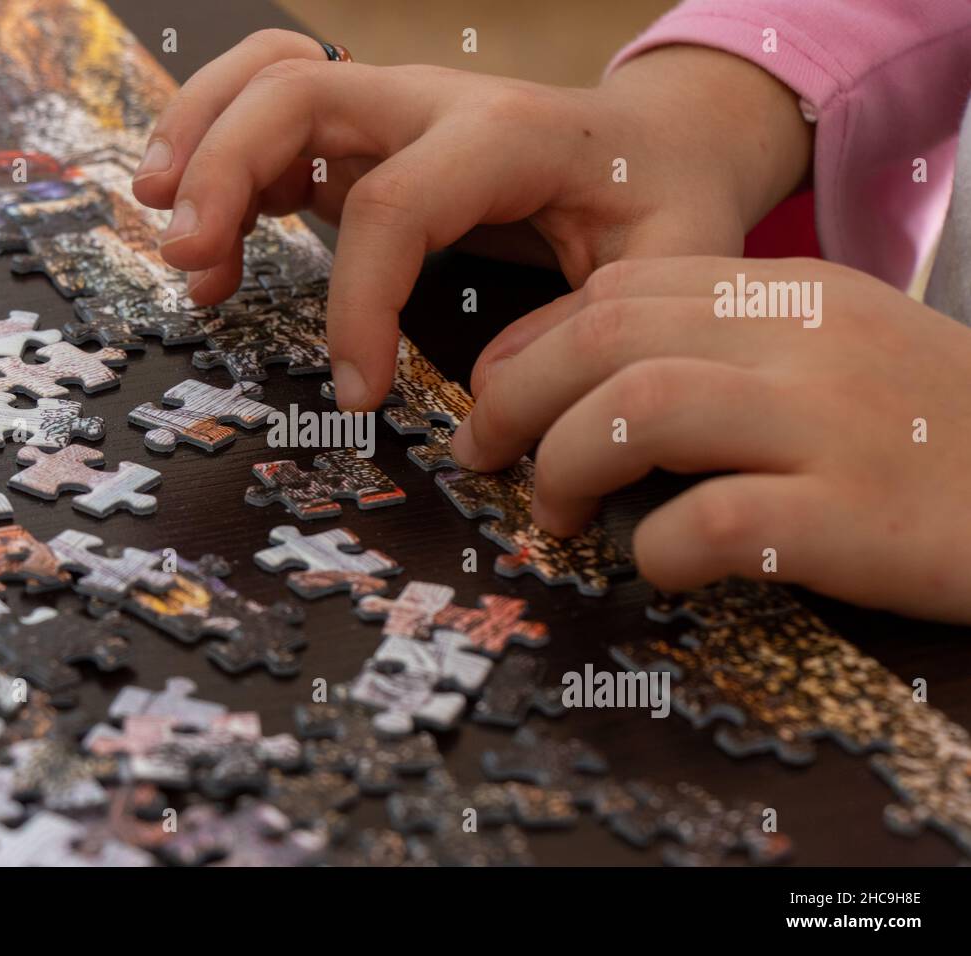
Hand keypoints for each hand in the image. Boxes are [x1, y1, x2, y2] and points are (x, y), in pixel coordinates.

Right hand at [132, 30, 809, 410]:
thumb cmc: (667, 203)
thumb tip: (497, 406)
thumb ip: (605, 336)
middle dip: (224, 172)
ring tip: (175, 239)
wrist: (664, 141)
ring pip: (268, 78)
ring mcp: (396, 105)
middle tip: (191, 266)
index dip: (358, 302)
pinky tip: (216, 241)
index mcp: (509, 134)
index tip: (357, 394)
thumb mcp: (676, 269)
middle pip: (296, 94)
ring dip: (200, 143)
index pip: (394, 203)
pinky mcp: (371, 131)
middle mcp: (438, 100)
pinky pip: (273, 113)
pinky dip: (222, 158)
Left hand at [453, 257, 970, 622]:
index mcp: (791, 293)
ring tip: (559, 514)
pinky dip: (656, 549)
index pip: (619, 290)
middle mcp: (804, 339)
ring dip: (568, 465)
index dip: (529, 345)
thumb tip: (583, 385)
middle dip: (514, 400)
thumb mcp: (834, 353)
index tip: (493, 397)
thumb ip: (724, 348)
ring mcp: (831, 422)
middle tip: (486, 456)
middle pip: (604, 338)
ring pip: (638, 409)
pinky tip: (659, 565)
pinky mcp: (854, 515)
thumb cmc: (933, 436)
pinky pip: (712, 520)